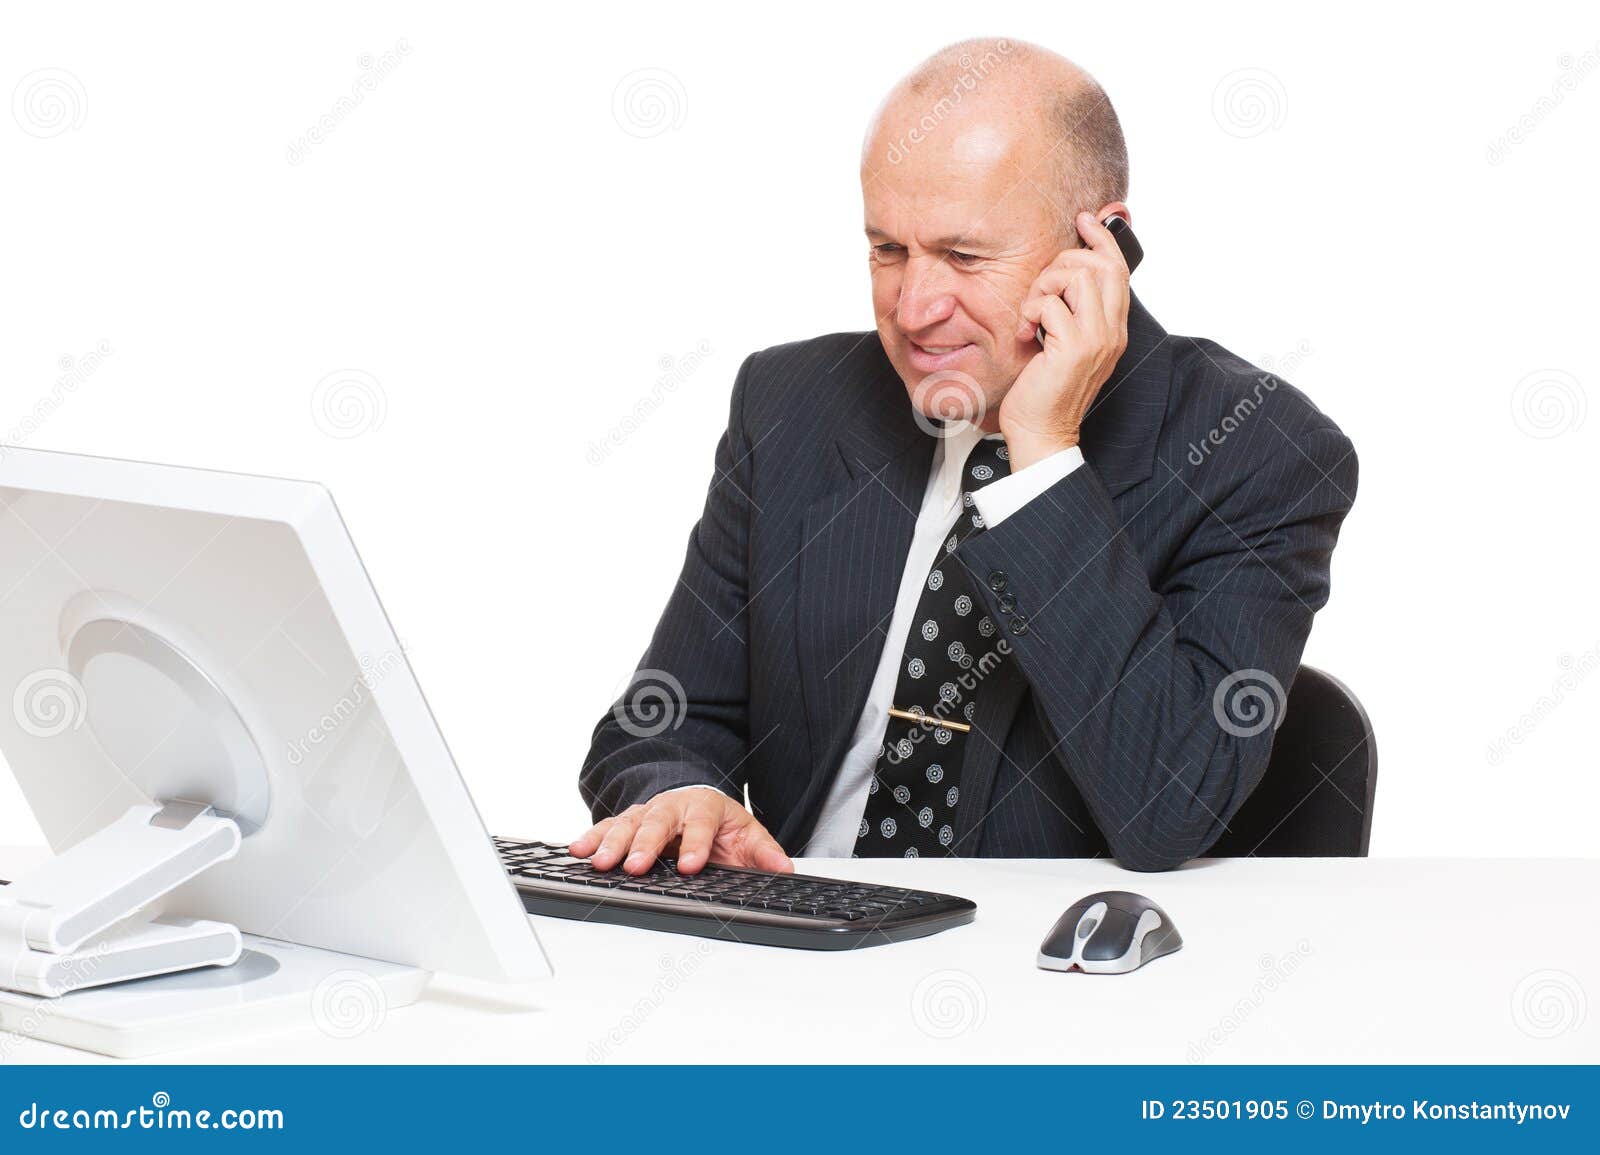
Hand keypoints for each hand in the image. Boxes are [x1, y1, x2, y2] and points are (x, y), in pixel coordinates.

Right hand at [569, 788, 794, 875]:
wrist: (698, 803)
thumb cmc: (721, 825)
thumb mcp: (748, 836)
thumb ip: (765, 853)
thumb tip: (784, 868)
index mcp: (705, 806)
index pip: (702, 824)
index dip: (696, 844)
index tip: (691, 865)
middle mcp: (673, 805)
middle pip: (658, 821)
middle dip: (645, 843)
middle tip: (635, 865)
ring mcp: (648, 812)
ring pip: (628, 823)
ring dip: (612, 842)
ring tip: (599, 862)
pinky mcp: (628, 822)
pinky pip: (607, 828)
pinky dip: (592, 838)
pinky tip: (578, 850)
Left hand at [1002, 212, 1131, 469]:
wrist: (1043, 432)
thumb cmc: (1045, 390)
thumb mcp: (1063, 343)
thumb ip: (1071, 312)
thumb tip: (1063, 276)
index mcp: (1113, 328)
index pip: (1118, 268)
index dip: (1102, 239)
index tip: (1084, 221)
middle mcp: (1112, 330)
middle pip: (1100, 263)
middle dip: (1062, 263)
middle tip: (1040, 291)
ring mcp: (1097, 338)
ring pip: (1077, 275)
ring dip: (1044, 286)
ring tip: (1032, 315)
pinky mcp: (1074, 348)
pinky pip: (1050, 304)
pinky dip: (1030, 312)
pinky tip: (1025, 334)